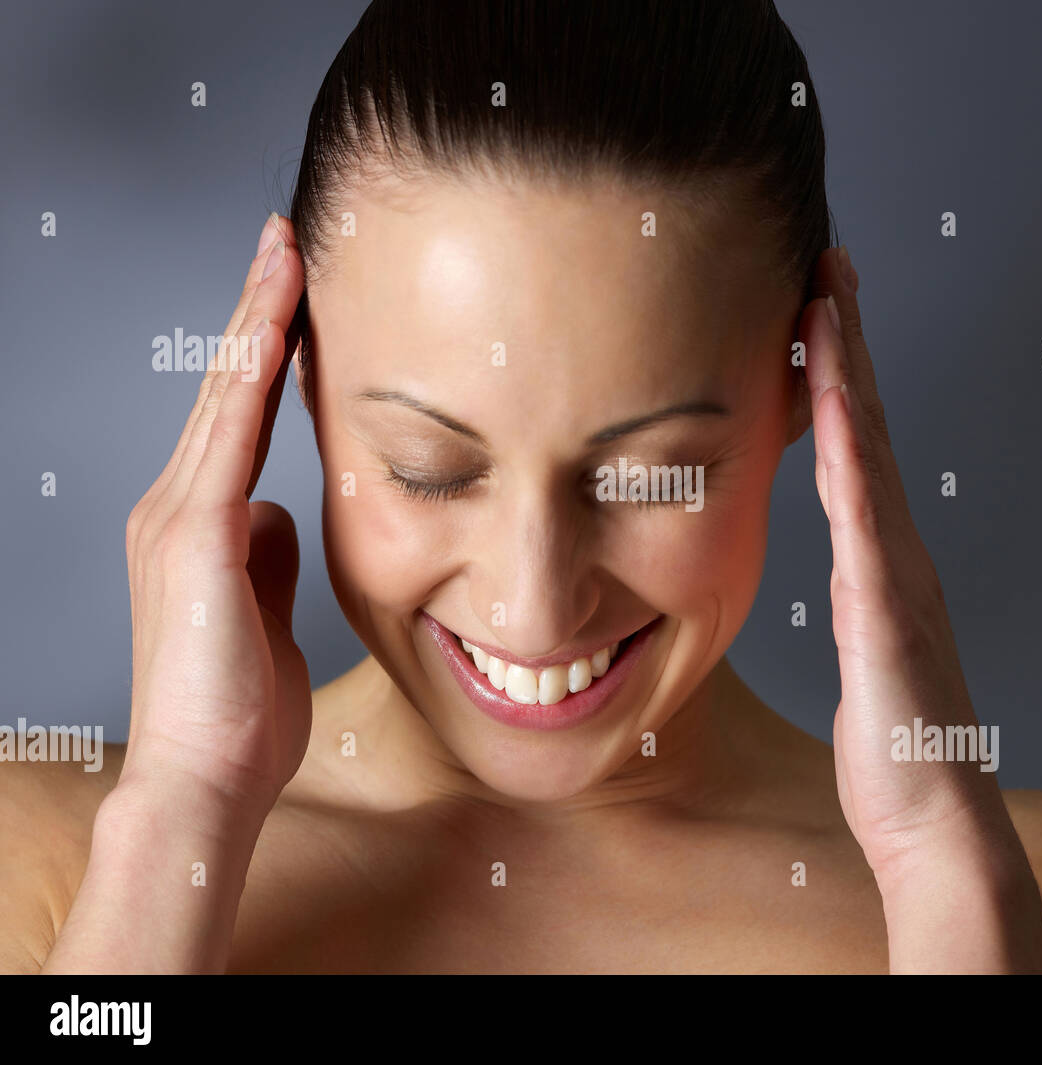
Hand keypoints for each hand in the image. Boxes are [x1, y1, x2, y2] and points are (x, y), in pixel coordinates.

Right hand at [119, 213, 310, 822]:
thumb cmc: (240, 714)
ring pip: (226, 394)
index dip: (270, 353)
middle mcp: (180, 506)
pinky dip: (252, 372)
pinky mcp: (191, 534)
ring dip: (258, 317)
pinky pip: (230, 433)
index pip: (245, 416)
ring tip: (286, 249)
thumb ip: (264, 557)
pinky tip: (277, 319)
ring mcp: (178, 515)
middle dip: (261, 311)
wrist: (207, 780)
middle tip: (288, 239)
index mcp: (204, 526)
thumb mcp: (265, 615)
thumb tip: (279, 515)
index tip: (299, 296)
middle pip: (230, 388)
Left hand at [803, 245, 1041, 970]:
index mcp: (880, 563)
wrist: (934, 819)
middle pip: (868, 430)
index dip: (837, 379)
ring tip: (826, 299)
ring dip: (848, 373)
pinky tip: (837, 399)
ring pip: (870, 453)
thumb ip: (863, 611)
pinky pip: (865, 513)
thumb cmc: (896, 750)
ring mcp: (897, 574)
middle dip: (847, 345)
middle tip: (828, 265)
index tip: (816, 313)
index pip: (854, 452)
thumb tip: (853, 586)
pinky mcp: (889, 608)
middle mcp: (895, 553)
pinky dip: (853, 451)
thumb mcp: (867, 661)